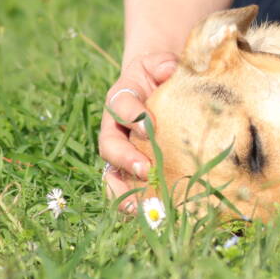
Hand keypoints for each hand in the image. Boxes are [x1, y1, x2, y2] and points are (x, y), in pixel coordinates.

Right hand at [99, 51, 177, 211]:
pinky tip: (146, 214)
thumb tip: (169, 68)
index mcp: (122, 99)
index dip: (131, 115)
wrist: (161, 88)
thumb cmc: (163, 76)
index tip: (148, 125)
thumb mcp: (161, 64)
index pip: (120, 105)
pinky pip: (124, 189)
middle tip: (143, 169)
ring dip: (122, 189)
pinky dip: (131, 202)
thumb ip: (164, 63)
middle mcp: (115, 128)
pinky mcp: (130, 171)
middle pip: (110, 145)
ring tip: (137, 204)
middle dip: (125, 158)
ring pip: (111, 172)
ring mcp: (121, 152)